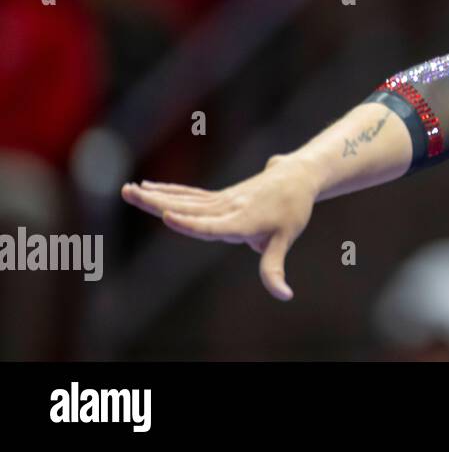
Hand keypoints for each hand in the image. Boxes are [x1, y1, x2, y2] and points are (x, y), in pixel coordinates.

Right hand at [120, 155, 318, 300]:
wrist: (296, 177)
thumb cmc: (292, 211)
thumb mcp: (286, 240)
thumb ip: (274, 268)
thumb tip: (284, 295)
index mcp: (242, 221)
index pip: (213, 226)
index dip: (191, 224)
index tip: (167, 217)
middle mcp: (227, 209)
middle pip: (188, 208)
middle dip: (157, 203)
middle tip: (130, 193)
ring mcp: (220, 201)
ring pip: (183, 200)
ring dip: (154, 195)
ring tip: (128, 190)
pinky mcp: (218, 197)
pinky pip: (190, 195)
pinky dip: (169, 191)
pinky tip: (147, 187)